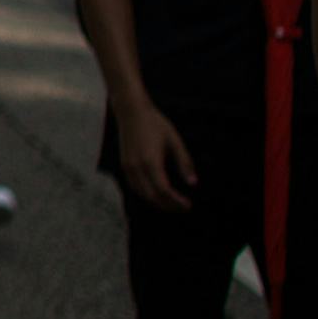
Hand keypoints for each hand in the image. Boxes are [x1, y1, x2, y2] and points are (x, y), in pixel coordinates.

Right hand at [111, 94, 197, 213]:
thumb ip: (184, 163)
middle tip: (182, 207)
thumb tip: (193, 183)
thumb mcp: (174, 141)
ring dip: (157, 202)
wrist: (131, 111)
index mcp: (151, 162)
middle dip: (168, 205)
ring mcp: (128, 167)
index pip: (164, 191)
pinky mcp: (125, 165)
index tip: (188, 205)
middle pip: (153, 197)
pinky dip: (147, 194)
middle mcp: (137, 168)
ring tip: (172, 203)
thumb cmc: (155, 123)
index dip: (176, 201)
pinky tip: (157, 193)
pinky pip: (135, 187)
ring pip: (142, 194)